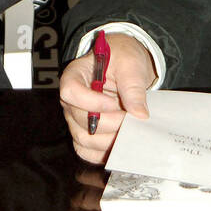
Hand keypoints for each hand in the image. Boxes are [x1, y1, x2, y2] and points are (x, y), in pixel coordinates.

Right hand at [59, 33, 155, 163]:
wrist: (127, 67)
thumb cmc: (123, 59)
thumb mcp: (131, 63)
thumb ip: (133, 86)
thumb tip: (139, 114)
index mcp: (75, 75)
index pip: (70, 91)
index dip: (92, 102)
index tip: (115, 103)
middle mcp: (71, 99)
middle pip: (80, 119)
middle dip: (110, 123)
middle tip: (132, 119)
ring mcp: (76, 119)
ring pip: (84, 140)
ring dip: (110, 140)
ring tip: (130, 129)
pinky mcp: (85, 134)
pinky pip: (88, 151)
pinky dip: (105, 152)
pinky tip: (122, 143)